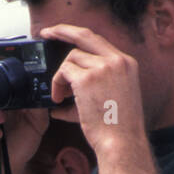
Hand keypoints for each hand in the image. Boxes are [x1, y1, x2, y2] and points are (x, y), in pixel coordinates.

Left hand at [40, 23, 146, 152]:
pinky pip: (63, 72)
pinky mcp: (88, 79)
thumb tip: (65, 87)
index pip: (99, 41)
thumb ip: (95, 84)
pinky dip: (56, 85)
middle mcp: (118, 61)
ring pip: (70, 59)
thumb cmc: (118, 128)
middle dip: (62, 30)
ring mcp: (104, 68)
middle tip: (45, 32)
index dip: (78, 35)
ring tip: (61, 97)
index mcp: (127, 64)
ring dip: (60, 78)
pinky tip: (59, 100)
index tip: (63, 33)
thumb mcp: (115, 97)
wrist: (123, 143)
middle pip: (84, 35)